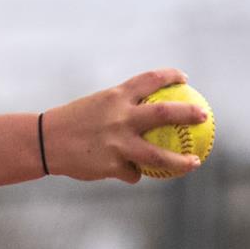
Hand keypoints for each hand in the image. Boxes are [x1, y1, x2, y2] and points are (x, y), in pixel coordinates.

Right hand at [41, 69, 209, 182]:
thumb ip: (121, 107)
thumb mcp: (97, 105)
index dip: (170, 76)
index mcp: (115, 97)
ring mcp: (117, 143)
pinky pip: (132, 172)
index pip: (150, 79)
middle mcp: (119, 117)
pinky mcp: (112, 165)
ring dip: (181, 161)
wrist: (45, 142)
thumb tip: (150, 110)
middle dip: (188, 113)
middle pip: (164, 113)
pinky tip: (131, 173)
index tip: (185, 78)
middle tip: (204, 115)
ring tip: (195, 162)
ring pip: (159, 155)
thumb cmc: (73, 122)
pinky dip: (132, 172)